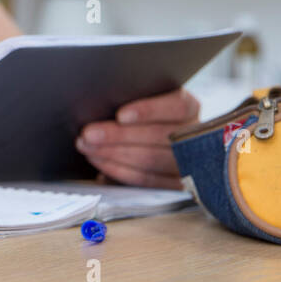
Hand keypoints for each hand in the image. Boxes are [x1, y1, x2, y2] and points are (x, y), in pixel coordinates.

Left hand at [75, 86, 200, 188]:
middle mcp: (193, 134)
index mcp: (189, 107)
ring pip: (150, 160)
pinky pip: (147, 180)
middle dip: (118, 136)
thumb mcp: (140, 98)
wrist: (145, 137)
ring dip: (112, 154)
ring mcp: (189, 162)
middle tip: (88, 134)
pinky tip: (100, 162)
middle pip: (159, 136)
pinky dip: (118, 171)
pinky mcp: (177, 184)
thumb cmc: (137, 113)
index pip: (177, 106)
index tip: (120, 115)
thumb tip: (101, 101)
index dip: (149, 111)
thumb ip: (130, 97)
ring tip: (87, 147)